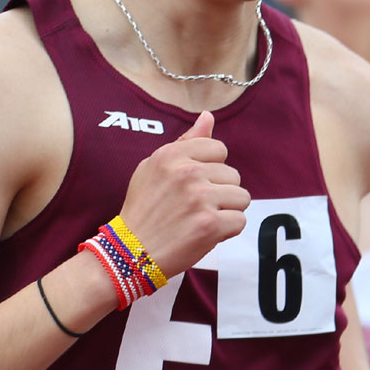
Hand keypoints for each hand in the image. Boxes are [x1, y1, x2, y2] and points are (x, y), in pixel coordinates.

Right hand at [117, 111, 248, 275]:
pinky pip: (240, 221)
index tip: (190, 185)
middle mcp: (186, 173)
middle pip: (233, 175)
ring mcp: (200, 198)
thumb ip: (186, 143)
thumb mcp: (154, 168)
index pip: (219, 149)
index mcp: (171, 155)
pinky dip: (226, 231)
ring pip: (241, 197)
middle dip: (218, 192)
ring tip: (198, 220)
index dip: (210, 170)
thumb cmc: (144, 209)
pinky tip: (203, 233)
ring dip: (226, 211)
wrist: (128, 254)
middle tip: (191, 208)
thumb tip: (208, 116)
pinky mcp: (211, 224)